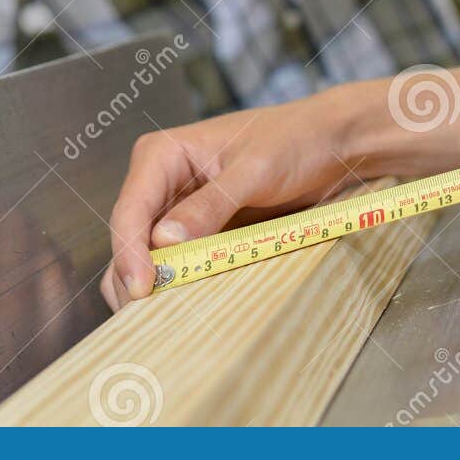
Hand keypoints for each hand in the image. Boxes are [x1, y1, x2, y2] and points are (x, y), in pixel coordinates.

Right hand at [100, 83, 382, 311]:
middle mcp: (161, 182)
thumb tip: (164, 242)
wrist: (329, 143)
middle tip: (151, 318)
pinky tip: (185, 307)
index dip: (129, 253)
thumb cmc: (294, 140)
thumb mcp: (255, 170)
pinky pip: (176, 262)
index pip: (130, 210)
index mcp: (162, 154)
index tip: (141, 291)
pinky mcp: (199, 231)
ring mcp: (178, 209)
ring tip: (166, 319)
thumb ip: (211, 204)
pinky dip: (176, 285)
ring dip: (154, 287)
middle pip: (131, 238)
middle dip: (135, 276)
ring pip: (147, 257)